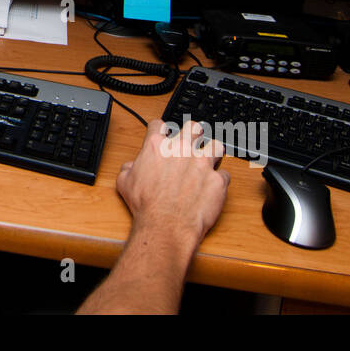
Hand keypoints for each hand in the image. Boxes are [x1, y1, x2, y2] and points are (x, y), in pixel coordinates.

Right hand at [115, 118, 229, 252]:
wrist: (165, 225)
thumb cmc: (146, 206)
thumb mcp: (124, 183)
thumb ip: (128, 168)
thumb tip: (130, 166)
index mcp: (157, 146)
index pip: (159, 125)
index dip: (160, 129)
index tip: (163, 134)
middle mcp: (181, 149)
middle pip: (193, 127)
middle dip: (194, 133)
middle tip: (193, 142)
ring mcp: (202, 163)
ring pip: (216, 145)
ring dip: (212, 152)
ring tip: (209, 161)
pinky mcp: (217, 180)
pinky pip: (225, 174)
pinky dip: (220, 180)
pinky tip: (214, 186)